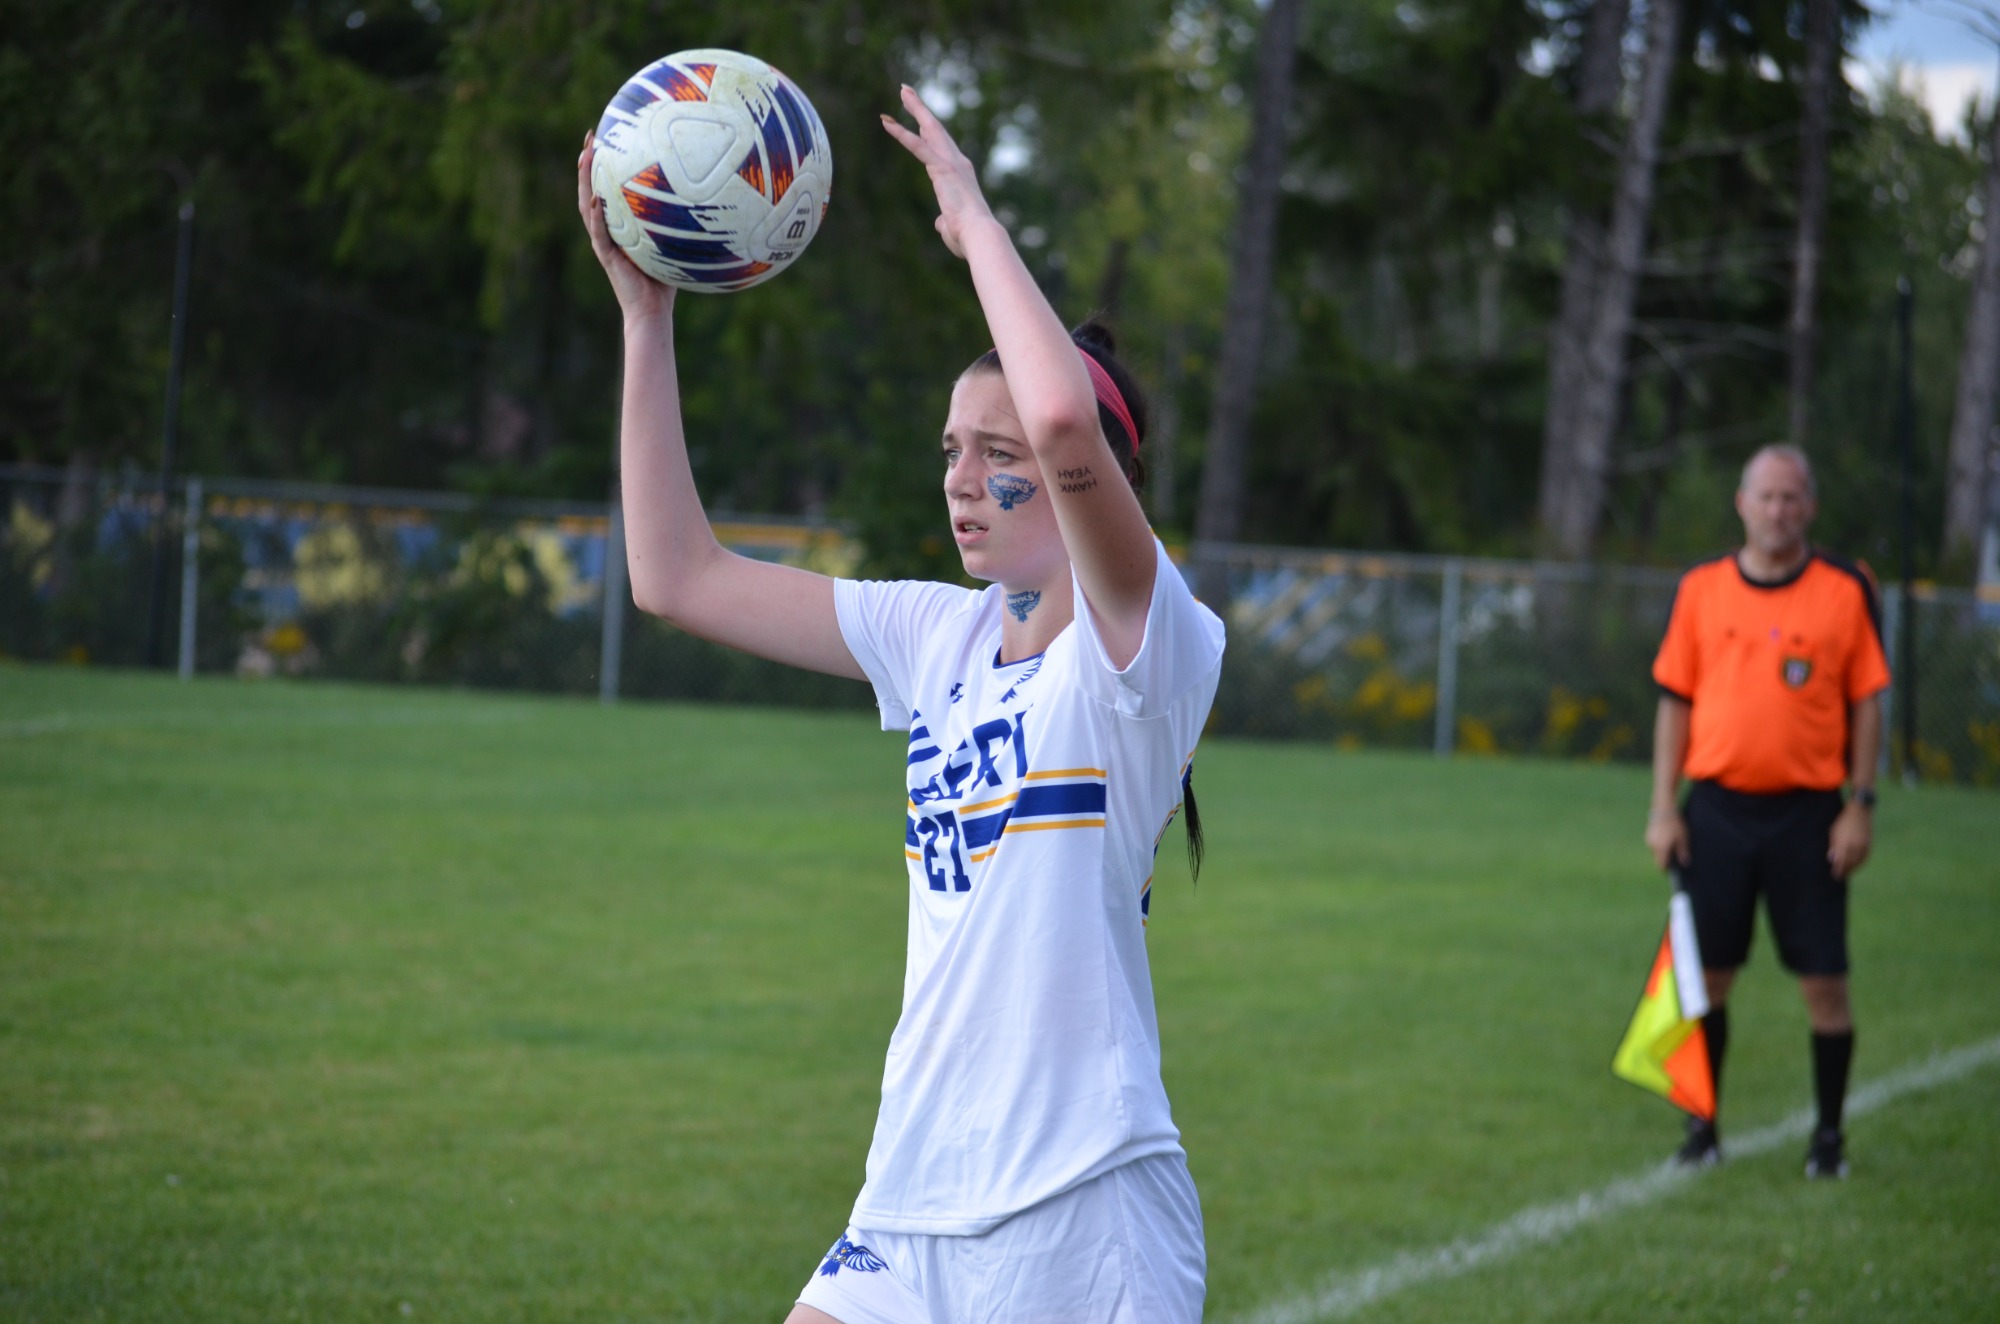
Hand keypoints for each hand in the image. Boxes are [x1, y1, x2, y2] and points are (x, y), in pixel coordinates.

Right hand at [577, 131, 675, 323]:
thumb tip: (707, 197)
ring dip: (584, 181)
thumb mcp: (672, 243)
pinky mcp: (606, 256)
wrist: (652, 311)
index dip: (602, 164)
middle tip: (590, 136)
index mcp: (617, 225)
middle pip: (589, 189)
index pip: (605, 188)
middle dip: (587, 162)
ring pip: (586, 205)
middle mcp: (605, 230)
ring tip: (585, 157)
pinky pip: (599, 232)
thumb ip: (678, 222)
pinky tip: (596, 198)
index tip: (606, 137)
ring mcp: (602, 242)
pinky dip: (596, 215)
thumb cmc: (665, 279)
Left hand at [878, 85, 995, 258]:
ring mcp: (951, 163)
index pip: (940, 147)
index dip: (927, 131)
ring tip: (903, 90)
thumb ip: (945, 221)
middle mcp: (958, 162)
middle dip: (921, 109)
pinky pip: (918, 147)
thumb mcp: (952, 227)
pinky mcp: (942, 168)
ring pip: (930, 129)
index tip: (918, 119)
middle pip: (936, 129)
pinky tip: (888, 122)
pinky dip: (902, 134)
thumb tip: (941, 223)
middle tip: (907, 92)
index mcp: (960, 175)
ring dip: (915, 108)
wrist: (979, 236)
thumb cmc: (968, 237)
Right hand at [1644, 808, 1689, 872]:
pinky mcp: (1648, 834)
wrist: (1664, 809)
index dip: (1667, 869)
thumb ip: (1683, 852)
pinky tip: (1667, 838)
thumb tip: (1685, 864)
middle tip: (1675, 857)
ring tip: (1672, 845)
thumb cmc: (1675, 824)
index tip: (1674, 870)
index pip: (1662, 865)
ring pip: (1656, 851)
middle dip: (1666, 859)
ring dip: (1662, 851)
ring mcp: (1649, 840)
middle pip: (1658, 859)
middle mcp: (1653, 846)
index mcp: (1661, 849)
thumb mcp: (1683, 839)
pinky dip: (1659, 844)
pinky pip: (1654, 844)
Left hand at [1828, 802, 1871, 878]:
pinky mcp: (1869, 844)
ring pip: (1858, 862)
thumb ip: (1834, 846)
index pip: (1841, 861)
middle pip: (1849, 863)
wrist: (1860, 813)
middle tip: (1839, 876)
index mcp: (1844, 843)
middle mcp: (1854, 846)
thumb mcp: (1834, 833)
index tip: (1835, 875)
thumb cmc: (1843, 822)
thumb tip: (1832, 859)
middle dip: (1845, 871)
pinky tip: (1855, 865)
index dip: (1838, 869)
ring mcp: (1863, 845)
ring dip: (1852, 868)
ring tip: (1847, 872)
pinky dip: (1860, 863)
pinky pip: (1864, 857)